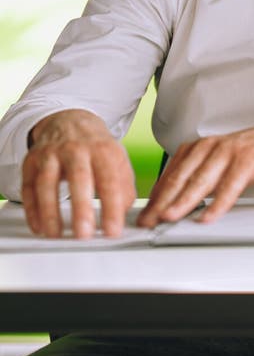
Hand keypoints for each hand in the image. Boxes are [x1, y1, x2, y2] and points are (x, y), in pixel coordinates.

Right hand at [22, 109, 135, 238]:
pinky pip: (28, 186)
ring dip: (50, 211)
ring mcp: (51, 154)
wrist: (70, 120)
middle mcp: (76, 150)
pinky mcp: (32, 161)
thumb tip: (122, 214)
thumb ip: (124, 187)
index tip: (113, 231)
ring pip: (47, 182)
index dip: (112, 207)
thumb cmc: (95, 147)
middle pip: (79, 178)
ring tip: (56, 235)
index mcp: (102, 150)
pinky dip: (31, 209)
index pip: (109, 180)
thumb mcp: (116, 160)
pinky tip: (39, 226)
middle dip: (81, 208)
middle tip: (84, 235)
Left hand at [137, 118, 253, 227]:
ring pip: (201, 180)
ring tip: (170, 217)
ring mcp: (229, 152)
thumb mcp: (219, 164)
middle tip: (148, 220)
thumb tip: (174, 204)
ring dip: (183, 200)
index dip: (156, 197)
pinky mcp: (247, 160)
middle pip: (181, 177)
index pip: (171, 174)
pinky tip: (208, 216)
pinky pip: (230, 185)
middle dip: (162, 201)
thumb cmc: (252, 155)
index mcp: (199, 147)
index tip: (144, 215)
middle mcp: (210, 147)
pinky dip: (218, 203)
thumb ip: (199, 179)